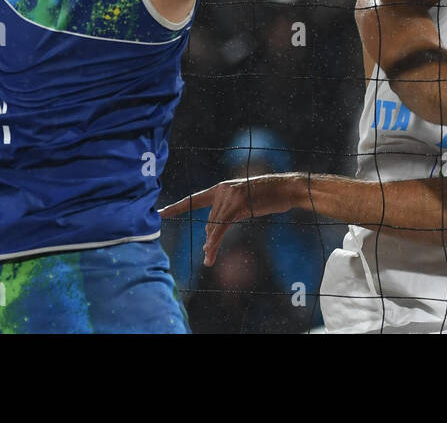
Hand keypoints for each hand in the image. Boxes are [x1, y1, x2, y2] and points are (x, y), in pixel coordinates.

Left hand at [159, 174, 298, 265]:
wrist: (287, 188)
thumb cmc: (269, 196)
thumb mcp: (244, 202)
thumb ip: (227, 211)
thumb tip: (210, 232)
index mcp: (222, 187)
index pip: (194, 199)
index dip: (176, 207)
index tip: (158, 213)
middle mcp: (222, 190)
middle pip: (209, 220)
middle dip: (209, 239)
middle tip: (208, 255)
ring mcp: (230, 196)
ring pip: (214, 226)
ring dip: (211, 244)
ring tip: (209, 259)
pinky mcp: (238, 205)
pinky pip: (221, 228)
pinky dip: (215, 242)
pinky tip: (210, 253)